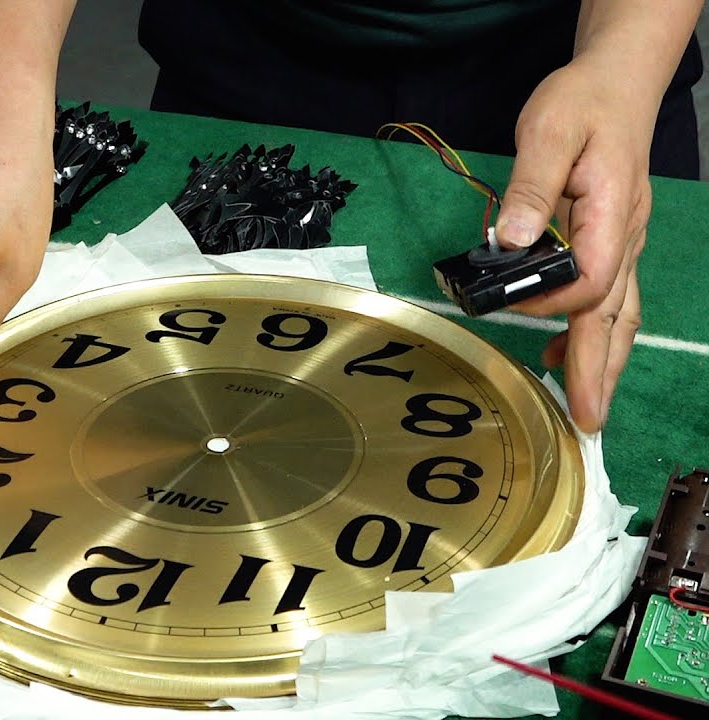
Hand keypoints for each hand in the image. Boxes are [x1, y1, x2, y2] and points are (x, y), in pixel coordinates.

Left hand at [494, 57, 653, 432]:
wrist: (615, 85)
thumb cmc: (582, 104)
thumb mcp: (549, 132)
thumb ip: (530, 185)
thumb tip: (510, 236)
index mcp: (613, 216)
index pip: (593, 282)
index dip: (556, 304)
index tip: (516, 307)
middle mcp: (625, 239)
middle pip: (616, 316)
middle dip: (600, 370)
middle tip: (589, 418)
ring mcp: (623, 244)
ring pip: (619, 315)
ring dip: (601, 361)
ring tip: (584, 404)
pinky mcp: (611, 243)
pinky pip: (608, 298)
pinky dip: (590, 332)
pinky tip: (558, 352)